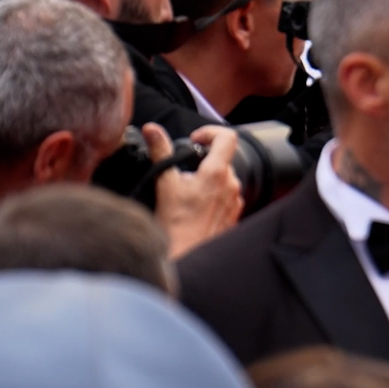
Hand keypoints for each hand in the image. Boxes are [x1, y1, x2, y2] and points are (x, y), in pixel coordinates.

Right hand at [146, 123, 244, 256]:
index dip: (210, 132)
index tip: (194, 140)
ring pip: (223, 179)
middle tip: (182, 173)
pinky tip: (195, 208)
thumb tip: (153, 130)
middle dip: (202, 162)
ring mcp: (235, 201)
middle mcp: (231, 185)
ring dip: (206, 180)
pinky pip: (226, 197)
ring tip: (186, 194)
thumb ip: (161, 152)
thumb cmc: (176, 226)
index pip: (227, 137)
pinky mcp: (234, 215)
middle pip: (222, 159)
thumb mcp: (165, 184)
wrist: (187, 257)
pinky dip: (212, 196)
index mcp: (217, 173)